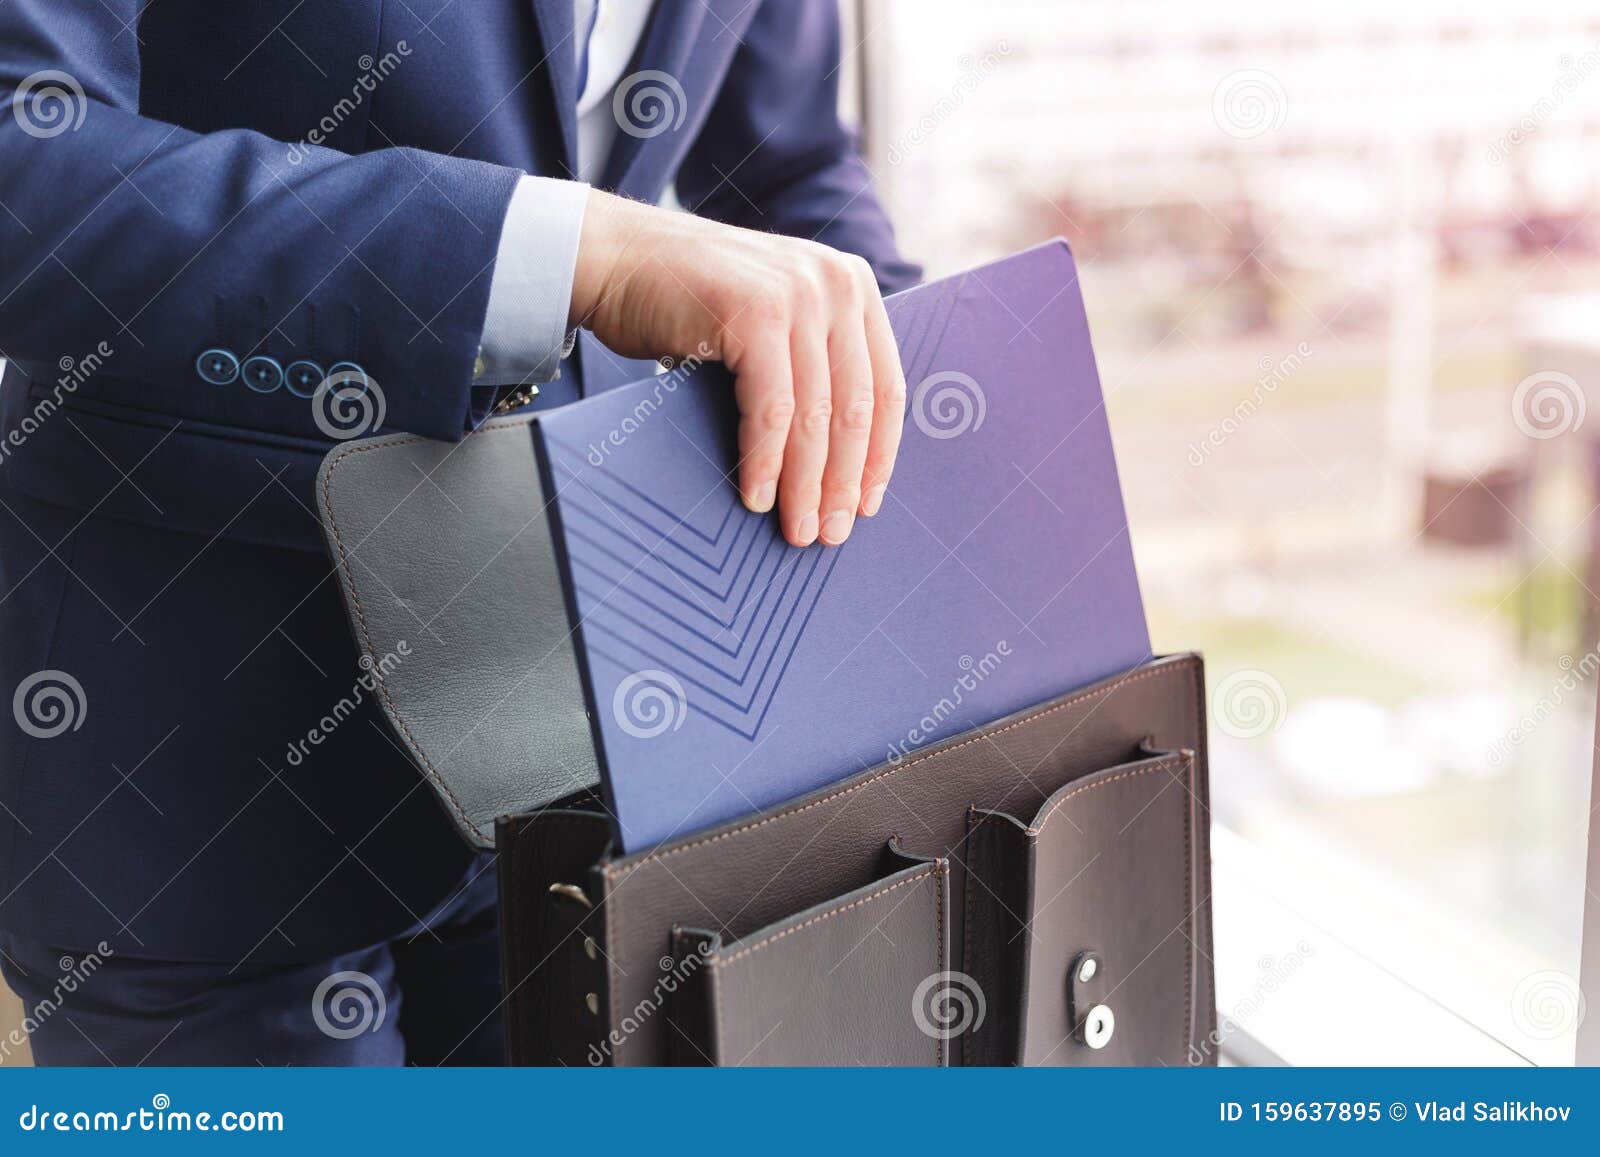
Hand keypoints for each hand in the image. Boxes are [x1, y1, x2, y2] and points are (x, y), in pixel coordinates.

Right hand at [569, 188, 905, 547]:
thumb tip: (837, 462)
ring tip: (798, 529)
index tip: (867, 503)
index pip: (884, 387)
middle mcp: (835, 283)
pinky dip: (766, 461)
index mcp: (852, 285)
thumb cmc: (690, 303)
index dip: (879, 454)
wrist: (618, 257)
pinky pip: (772, 409)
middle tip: (832, 533)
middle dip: (843, 481)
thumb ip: (810, 360)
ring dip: (806, 484)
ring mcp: (797, 294)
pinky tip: (757, 497)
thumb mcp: (772, 319)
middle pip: (855, 407)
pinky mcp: (755, 314)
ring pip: (816, 415)